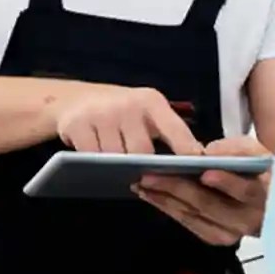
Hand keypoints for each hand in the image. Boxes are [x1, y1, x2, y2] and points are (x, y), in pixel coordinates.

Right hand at [55, 85, 202, 154]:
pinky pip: (91, 157)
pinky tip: (96, 160)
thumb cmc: (122, 112)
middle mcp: (128, 104)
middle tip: (143, 174)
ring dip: (116, 167)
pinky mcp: (77, 124)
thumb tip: (196, 161)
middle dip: (143, 166)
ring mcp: (101, 113)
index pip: (175, 129)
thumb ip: (169, 133)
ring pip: (115, 158)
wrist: (76, 99)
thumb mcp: (147, 113)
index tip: (198, 168)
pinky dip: (95, 163)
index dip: (187, 151)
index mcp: (151, 101)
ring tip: (117, 167)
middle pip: (142, 152)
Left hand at [134, 136, 270, 245]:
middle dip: (177, 188)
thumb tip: (209, 152)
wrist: (268, 203)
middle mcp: (247, 219)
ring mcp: (231, 233)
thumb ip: (236, 149)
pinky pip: (189, 223)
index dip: (226, 182)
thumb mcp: (256, 152)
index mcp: (262, 194)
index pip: (246, 190)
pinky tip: (151, 196)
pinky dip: (168, 209)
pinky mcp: (217, 238)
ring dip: (165, 200)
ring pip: (194, 215)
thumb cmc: (259, 171)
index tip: (206, 173)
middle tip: (150, 176)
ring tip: (142, 184)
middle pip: (210, 204)